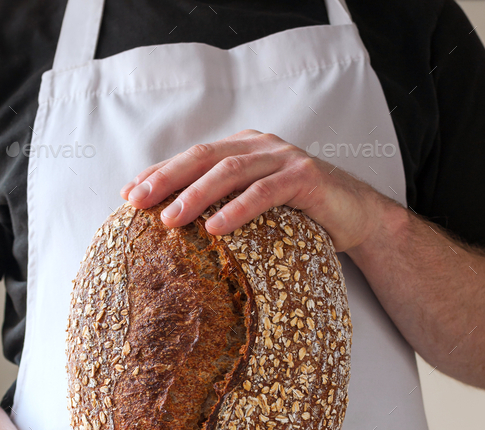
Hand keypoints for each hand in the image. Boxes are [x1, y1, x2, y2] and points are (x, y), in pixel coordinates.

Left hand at [121, 129, 389, 251]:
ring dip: (196, 195)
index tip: (128, 195)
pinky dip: (237, 210)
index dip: (159, 173)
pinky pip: (264, 193)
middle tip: (138, 202)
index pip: (193, 157)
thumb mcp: (255, 208)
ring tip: (170, 220)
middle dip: (167, 179)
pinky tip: (215, 228)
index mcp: (243, 148)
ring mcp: (283, 158)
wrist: (356, 216)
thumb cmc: (300, 216)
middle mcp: (260, 146)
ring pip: (230, 172)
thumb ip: (223, 204)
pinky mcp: (304, 177)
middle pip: (204, 157)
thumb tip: (175, 226)